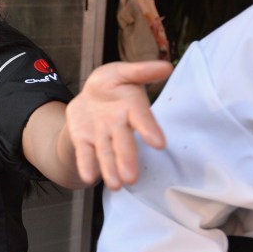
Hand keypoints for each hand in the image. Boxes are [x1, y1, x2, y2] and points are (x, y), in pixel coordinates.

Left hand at [66, 60, 172, 188]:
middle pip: (124, 143)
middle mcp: (119, 126)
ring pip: (106, 153)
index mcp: (131, 108)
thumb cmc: (111, 83)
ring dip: (110, 169)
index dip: (149, 130)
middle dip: (127, 160)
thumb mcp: (121, 72)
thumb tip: (167, 66)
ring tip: (115, 185)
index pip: (142, 119)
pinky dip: (87, 165)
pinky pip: (85, 153)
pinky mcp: (84, 141)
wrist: (90, 96)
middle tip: (131, 178)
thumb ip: (141, 71)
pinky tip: (88, 177)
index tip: (159, 144)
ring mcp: (102, 136)